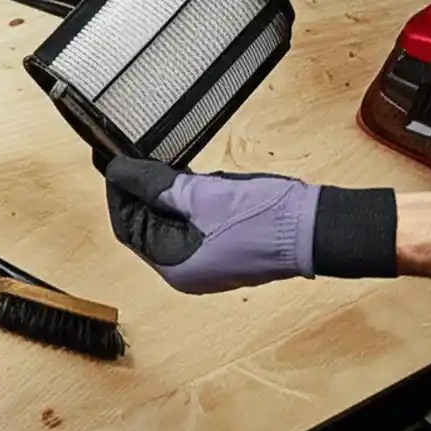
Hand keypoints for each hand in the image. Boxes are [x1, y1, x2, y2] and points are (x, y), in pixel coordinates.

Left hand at [104, 157, 377, 293]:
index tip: (113, 164)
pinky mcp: (223, 251)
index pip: (127, 226)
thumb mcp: (201, 194)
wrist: (317, 228)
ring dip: (165, 196)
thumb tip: (119, 172)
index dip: (119, 193)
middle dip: (142, 193)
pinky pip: (192, 226)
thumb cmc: (265, 217)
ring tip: (164, 167)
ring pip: (169, 224)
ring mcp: (206, 263)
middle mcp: (186, 271)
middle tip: (137, 159)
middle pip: (146, 226)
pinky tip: (191, 182)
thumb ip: (155, 185)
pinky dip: (186, 204)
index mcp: (174, 265)